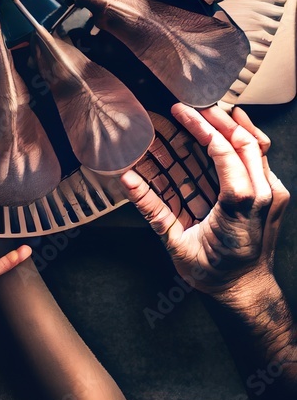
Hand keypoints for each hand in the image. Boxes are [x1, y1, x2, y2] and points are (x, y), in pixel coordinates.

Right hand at [120, 103, 288, 304]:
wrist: (246, 293)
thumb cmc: (215, 273)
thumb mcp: (179, 243)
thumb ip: (152, 208)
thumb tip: (126, 178)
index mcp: (239, 203)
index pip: (220, 149)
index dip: (198, 125)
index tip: (180, 110)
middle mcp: (260, 194)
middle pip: (242, 140)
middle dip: (215, 118)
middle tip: (191, 106)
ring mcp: (270, 194)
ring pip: (257, 146)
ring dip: (232, 125)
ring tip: (209, 110)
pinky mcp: (272, 195)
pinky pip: (263, 158)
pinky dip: (249, 138)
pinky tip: (234, 125)